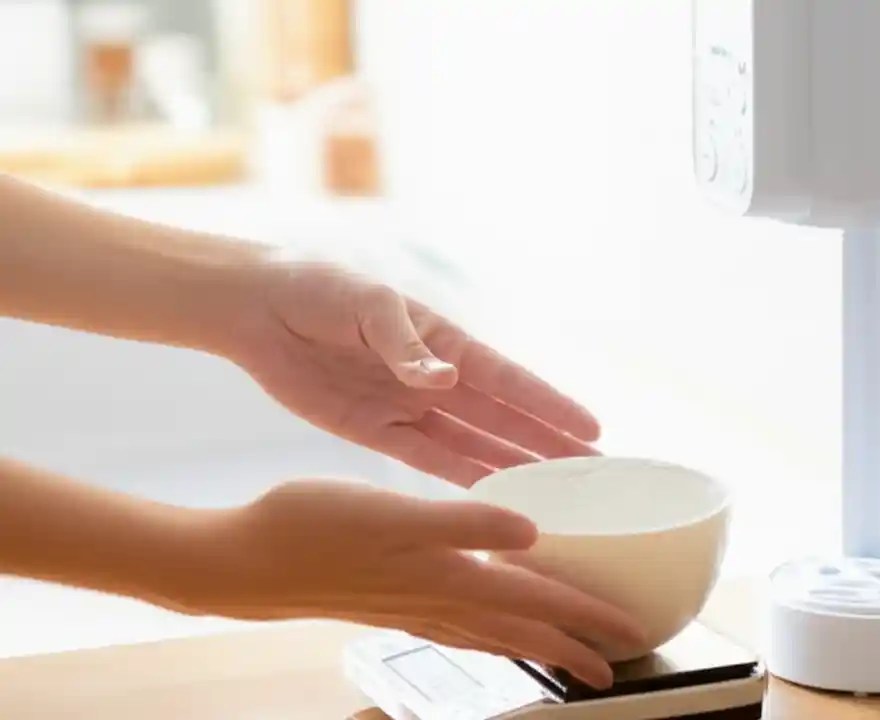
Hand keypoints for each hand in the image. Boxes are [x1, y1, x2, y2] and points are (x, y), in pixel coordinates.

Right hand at [185, 479, 642, 688]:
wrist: (246, 561)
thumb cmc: (312, 527)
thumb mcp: (394, 512)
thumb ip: (466, 524)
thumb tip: (530, 535)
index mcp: (450, 576)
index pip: (537, 602)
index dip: (586, 617)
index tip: (631, 631)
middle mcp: (439, 602)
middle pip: (523, 630)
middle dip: (573, 646)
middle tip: (615, 662)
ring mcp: (414, 609)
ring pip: (492, 635)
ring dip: (535, 645)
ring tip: (566, 656)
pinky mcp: (392, 606)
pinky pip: (459, 631)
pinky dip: (487, 636)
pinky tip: (487, 632)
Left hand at [223, 260, 599, 486]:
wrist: (260, 309)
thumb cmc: (322, 288)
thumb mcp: (370, 305)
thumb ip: (406, 347)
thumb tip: (444, 380)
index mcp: (445, 340)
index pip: (508, 380)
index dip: (550, 406)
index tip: (592, 430)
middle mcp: (436, 378)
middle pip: (502, 420)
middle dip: (546, 446)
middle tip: (590, 476)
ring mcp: (408, 407)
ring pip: (472, 446)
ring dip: (511, 468)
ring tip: (555, 496)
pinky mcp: (374, 431)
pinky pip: (425, 461)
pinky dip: (458, 480)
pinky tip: (491, 499)